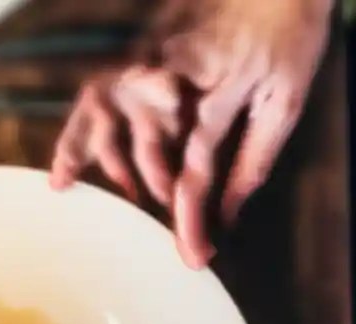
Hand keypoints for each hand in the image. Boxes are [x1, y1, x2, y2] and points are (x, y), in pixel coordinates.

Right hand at [51, 0, 333, 268]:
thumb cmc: (291, 34)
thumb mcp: (286, 99)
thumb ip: (254, 158)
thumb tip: (231, 212)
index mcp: (216, 92)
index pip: (195, 169)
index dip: (191, 218)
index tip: (192, 256)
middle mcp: (173, 73)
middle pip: (139, 140)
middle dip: (147, 181)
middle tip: (154, 208)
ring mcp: (152, 54)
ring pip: (100, 108)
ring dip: (82, 149)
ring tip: (64, 181)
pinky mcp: (142, 43)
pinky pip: (101, 88)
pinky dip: (83, 121)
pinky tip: (74, 145)